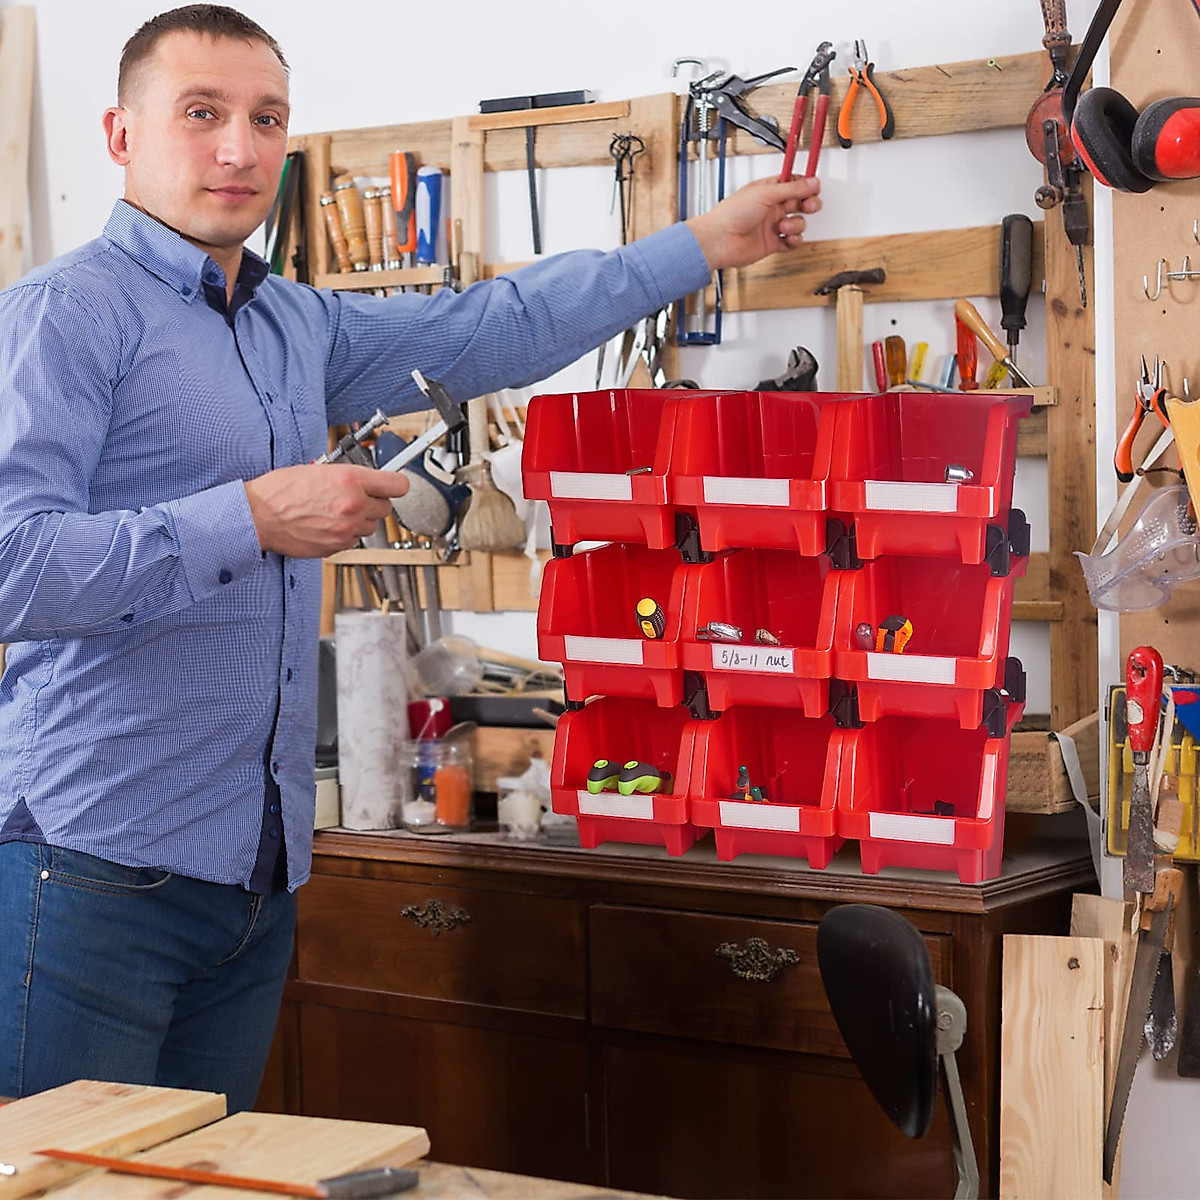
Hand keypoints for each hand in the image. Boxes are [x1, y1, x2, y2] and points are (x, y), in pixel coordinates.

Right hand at [244, 463, 409, 558]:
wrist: (258, 516)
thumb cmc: (279, 491)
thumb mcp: (317, 470)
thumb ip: (346, 475)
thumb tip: (364, 479)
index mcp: (350, 480)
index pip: (397, 485)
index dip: (395, 484)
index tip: (393, 484)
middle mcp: (353, 505)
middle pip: (386, 508)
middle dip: (373, 502)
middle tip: (356, 498)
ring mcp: (347, 529)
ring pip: (371, 526)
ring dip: (360, 520)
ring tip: (336, 512)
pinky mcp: (338, 546)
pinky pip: (354, 540)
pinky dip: (346, 534)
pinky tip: (328, 524)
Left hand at [686, 175, 821, 270]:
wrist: (720, 240)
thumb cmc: (732, 213)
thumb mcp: (766, 193)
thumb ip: (792, 188)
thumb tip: (812, 182)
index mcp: (769, 190)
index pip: (794, 183)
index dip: (806, 185)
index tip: (814, 186)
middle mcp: (771, 207)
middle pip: (800, 202)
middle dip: (808, 204)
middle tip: (809, 206)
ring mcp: (772, 226)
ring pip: (797, 223)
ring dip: (796, 225)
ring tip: (783, 227)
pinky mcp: (771, 243)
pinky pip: (791, 242)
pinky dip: (794, 241)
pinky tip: (788, 239)